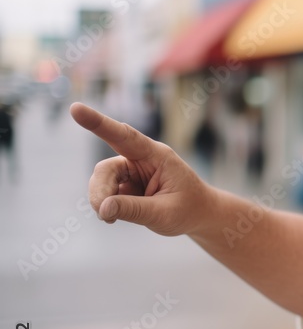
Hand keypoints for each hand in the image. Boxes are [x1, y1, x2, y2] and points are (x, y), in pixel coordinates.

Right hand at [71, 102, 215, 235]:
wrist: (200, 215)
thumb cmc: (189, 209)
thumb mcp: (164, 213)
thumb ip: (133, 209)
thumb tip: (102, 208)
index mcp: (157, 155)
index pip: (124, 136)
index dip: (99, 123)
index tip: (76, 109)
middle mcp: (141, 158)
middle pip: (106, 169)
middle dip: (100, 192)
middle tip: (104, 214)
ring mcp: (131, 171)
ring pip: (102, 180)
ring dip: (101, 200)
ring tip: (110, 219)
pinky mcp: (125, 184)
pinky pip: (105, 192)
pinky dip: (105, 205)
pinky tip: (112, 217)